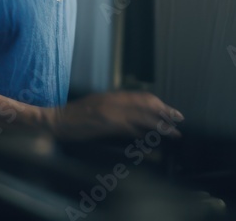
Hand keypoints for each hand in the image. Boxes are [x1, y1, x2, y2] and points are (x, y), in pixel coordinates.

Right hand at [46, 91, 183, 140]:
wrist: (56, 121)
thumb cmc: (75, 118)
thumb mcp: (98, 109)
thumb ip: (117, 114)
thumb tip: (137, 127)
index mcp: (112, 96)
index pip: (142, 97)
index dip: (159, 104)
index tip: (171, 112)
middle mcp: (113, 100)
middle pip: (146, 103)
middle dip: (165, 112)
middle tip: (179, 119)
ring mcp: (110, 111)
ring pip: (142, 115)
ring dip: (159, 124)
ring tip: (173, 131)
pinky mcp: (105, 122)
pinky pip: (129, 127)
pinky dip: (142, 132)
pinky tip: (151, 138)